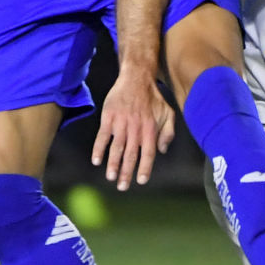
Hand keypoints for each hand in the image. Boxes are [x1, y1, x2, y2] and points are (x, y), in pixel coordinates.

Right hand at [92, 70, 176, 190]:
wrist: (136, 78)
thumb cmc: (153, 98)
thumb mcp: (168, 113)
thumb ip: (168, 133)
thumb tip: (162, 151)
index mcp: (150, 129)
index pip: (148, 154)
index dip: (144, 168)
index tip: (141, 181)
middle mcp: (136, 128)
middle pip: (130, 155)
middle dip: (126, 173)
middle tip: (123, 187)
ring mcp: (121, 123)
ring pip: (116, 148)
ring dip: (113, 165)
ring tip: (111, 177)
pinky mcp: (108, 117)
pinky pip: (102, 136)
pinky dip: (99, 149)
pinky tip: (97, 160)